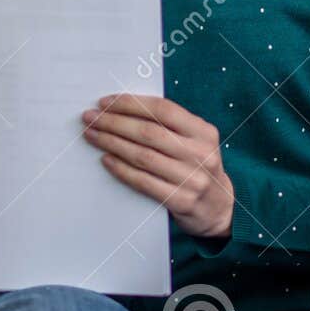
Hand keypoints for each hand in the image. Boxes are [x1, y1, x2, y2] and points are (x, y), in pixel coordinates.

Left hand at [80, 93, 233, 238]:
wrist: (219, 208)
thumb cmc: (197, 166)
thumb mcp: (195, 140)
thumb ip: (170, 125)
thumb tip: (123, 108)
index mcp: (203, 132)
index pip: (163, 109)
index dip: (131, 104)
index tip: (105, 102)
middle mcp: (200, 154)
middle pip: (148, 132)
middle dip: (114, 122)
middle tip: (90, 117)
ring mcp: (191, 179)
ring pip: (142, 156)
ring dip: (111, 143)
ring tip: (92, 135)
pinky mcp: (180, 200)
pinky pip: (143, 182)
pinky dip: (121, 169)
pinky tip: (106, 159)